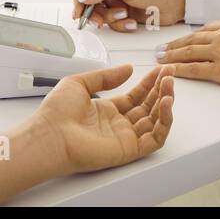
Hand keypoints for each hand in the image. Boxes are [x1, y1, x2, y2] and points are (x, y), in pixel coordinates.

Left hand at [27, 64, 173, 174]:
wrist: (49, 135)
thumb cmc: (56, 113)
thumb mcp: (79, 83)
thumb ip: (106, 76)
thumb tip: (128, 69)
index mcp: (107, 110)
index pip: (136, 96)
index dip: (149, 83)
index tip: (160, 70)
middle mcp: (118, 124)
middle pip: (148, 106)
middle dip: (161, 89)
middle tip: (169, 73)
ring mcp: (124, 137)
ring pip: (155, 121)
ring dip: (165, 102)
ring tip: (169, 85)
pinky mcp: (129, 149)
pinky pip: (155, 138)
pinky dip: (164, 122)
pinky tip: (165, 103)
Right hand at [72, 0, 185, 31]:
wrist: (177, 3)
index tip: (80, 11)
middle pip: (87, 2)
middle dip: (94, 14)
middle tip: (100, 21)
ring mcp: (116, 1)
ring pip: (99, 15)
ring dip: (111, 20)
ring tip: (125, 16)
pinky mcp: (122, 14)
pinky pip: (112, 24)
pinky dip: (121, 25)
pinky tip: (132, 22)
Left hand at [155, 18, 219, 93]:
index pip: (202, 31)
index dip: (186, 37)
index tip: (177, 41)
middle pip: (191, 40)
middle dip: (173, 46)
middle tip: (159, 50)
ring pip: (188, 53)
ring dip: (171, 56)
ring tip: (159, 60)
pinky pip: (195, 69)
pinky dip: (179, 70)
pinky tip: (169, 71)